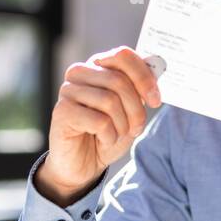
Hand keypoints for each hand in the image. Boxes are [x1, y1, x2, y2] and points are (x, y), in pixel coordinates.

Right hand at [36, 46, 161, 204]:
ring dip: (122, 125)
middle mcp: (80, 72)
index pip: (122, 56)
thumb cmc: (108, 133)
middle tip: (136, 128)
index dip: (144, 77)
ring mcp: (67, 90)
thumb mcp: (130, 110)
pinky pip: (99, 121)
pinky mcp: (62, 112)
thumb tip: (158, 69)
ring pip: (109, 101)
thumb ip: (140, 88)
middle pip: (119, 81)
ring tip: (117, 135)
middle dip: (136, 110)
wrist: (83, 164)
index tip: (156, 101)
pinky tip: (103, 140)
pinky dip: (110, 136)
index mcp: (98, 65)